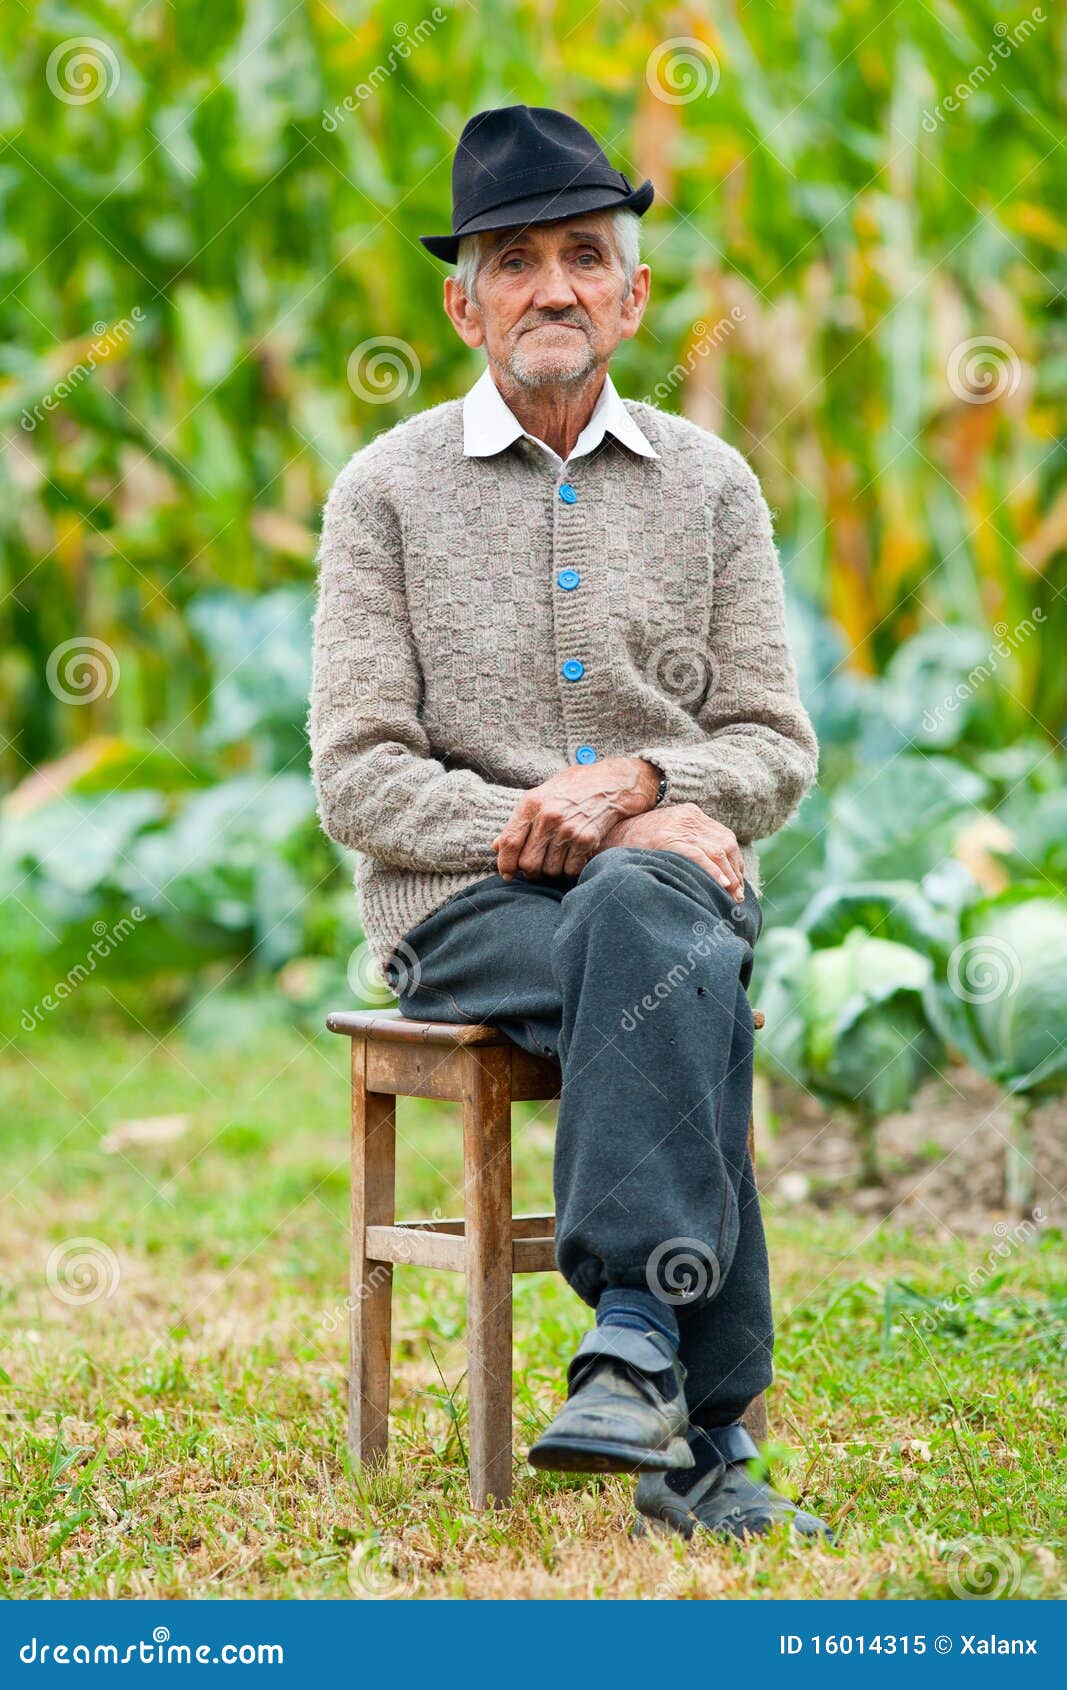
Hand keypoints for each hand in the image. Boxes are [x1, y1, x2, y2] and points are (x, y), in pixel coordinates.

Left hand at [491, 757, 660, 879]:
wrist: (612, 782)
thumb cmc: (574, 788)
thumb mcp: (542, 794)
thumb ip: (520, 820)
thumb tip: (496, 845)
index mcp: (531, 803)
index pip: (509, 842)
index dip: (505, 864)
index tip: (507, 874)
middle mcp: (548, 816)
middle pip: (528, 862)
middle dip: (530, 872)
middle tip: (536, 870)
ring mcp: (568, 829)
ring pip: (549, 870)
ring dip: (552, 872)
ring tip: (557, 861)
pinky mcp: (587, 839)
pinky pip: (571, 870)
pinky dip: (570, 872)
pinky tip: (573, 861)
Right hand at [599, 803, 745, 900]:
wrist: (605, 839)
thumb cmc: (634, 846)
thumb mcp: (665, 838)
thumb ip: (688, 846)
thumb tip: (714, 872)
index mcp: (690, 814)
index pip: (723, 837)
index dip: (734, 862)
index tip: (736, 883)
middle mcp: (688, 817)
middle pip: (725, 843)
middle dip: (735, 872)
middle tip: (737, 897)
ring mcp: (678, 826)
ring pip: (717, 850)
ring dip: (729, 876)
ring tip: (731, 897)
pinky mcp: (669, 838)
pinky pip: (699, 855)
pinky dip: (714, 871)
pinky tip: (722, 885)